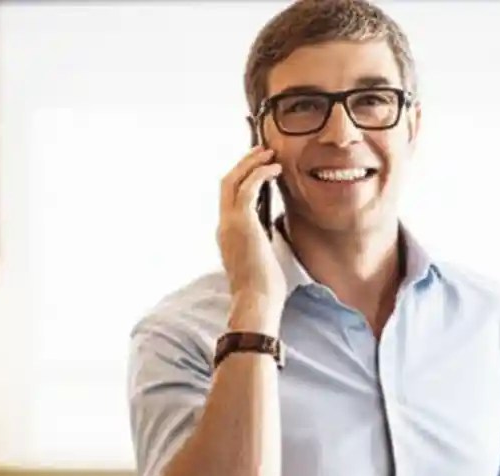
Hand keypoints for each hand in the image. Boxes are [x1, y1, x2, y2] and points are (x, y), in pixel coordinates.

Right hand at [217, 147, 286, 320]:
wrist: (256, 301)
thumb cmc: (263, 287)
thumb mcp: (261, 256)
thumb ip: (261, 238)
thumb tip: (272, 228)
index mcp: (227, 234)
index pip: (229, 198)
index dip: (242, 178)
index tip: (258, 167)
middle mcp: (223, 225)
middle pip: (226, 183)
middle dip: (243, 163)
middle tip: (262, 150)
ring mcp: (229, 223)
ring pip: (233, 180)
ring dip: (251, 162)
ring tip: (269, 152)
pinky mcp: (241, 222)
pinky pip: (248, 187)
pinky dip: (261, 173)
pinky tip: (275, 168)